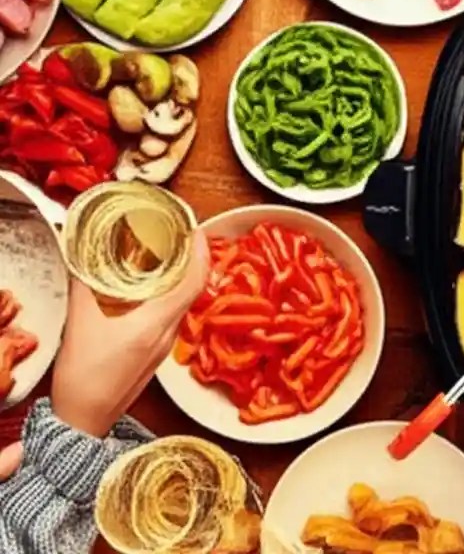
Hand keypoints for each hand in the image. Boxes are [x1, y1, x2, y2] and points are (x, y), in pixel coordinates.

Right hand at [50, 231, 209, 438]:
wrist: (84, 419)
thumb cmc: (83, 374)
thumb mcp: (79, 319)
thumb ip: (83, 282)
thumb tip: (81, 253)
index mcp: (157, 323)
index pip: (194, 281)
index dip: (200, 251)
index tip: (196, 229)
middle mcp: (169, 333)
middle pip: (191, 289)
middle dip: (189, 259)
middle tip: (177, 236)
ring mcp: (165, 346)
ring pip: (181, 303)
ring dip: (178, 278)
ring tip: (163, 255)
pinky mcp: (156, 353)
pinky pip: (170, 316)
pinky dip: (166, 296)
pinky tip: (148, 289)